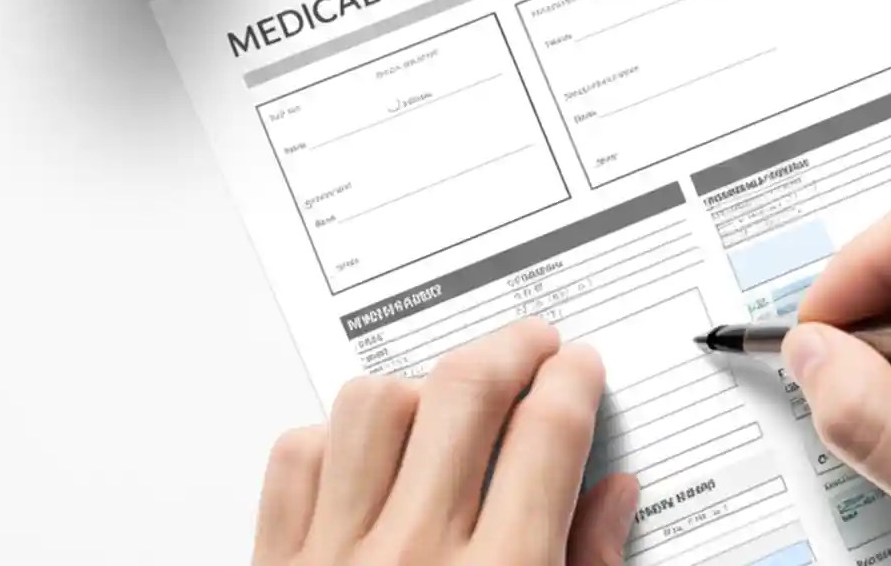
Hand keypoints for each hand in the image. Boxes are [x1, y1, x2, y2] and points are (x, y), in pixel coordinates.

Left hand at [252, 318, 637, 565]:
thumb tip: (613, 495)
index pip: (548, 433)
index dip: (573, 379)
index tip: (578, 366)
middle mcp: (417, 557)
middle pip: (466, 393)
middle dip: (512, 348)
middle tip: (531, 346)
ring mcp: (336, 558)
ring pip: (373, 406)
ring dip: (420, 391)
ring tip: (444, 404)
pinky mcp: (278, 565)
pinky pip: (297, 460)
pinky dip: (335, 442)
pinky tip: (370, 456)